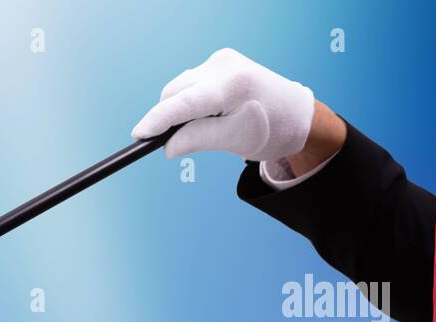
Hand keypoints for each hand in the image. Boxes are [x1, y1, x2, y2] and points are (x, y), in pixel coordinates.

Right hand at [132, 48, 315, 162]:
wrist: (296, 114)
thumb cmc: (271, 130)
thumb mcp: (234, 141)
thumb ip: (197, 140)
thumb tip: (166, 146)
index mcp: (232, 86)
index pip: (184, 103)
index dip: (158, 120)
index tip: (138, 134)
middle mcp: (224, 66)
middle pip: (175, 94)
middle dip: (170, 119)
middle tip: (180, 143)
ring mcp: (222, 60)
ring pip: (180, 89)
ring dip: (181, 110)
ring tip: (206, 126)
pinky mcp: (221, 61)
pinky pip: (191, 84)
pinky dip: (191, 101)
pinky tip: (210, 112)